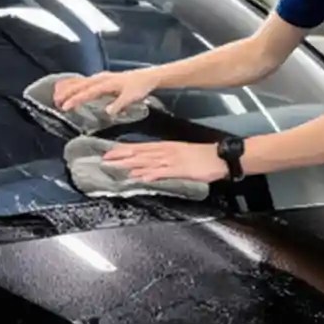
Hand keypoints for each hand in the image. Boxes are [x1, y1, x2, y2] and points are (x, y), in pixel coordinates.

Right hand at [53, 69, 158, 116]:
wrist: (147, 77)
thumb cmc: (139, 87)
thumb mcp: (131, 97)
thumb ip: (119, 104)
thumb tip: (108, 112)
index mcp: (106, 83)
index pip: (87, 92)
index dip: (75, 99)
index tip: (65, 106)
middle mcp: (100, 78)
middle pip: (79, 85)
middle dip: (66, 93)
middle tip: (55, 102)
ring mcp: (100, 77)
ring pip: (80, 81)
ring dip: (67, 87)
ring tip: (55, 95)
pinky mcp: (101, 78)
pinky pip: (84, 80)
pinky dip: (74, 83)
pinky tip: (68, 86)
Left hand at [102, 141, 227, 182]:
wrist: (218, 157)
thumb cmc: (200, 157)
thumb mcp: (178, 154)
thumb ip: (161, 161)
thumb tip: (144, 167)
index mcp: (164, 147)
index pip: (139, 147)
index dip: (123, 149)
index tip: (109, 152)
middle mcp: (165, 152)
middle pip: (139, 153)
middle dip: (121, 156)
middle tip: (105, 159)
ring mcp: (172, 160)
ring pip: (147, 161)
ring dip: (131, 164)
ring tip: (116, 167)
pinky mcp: (180, 170)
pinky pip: (163, 172)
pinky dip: (152, 174)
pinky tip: (142, 176)